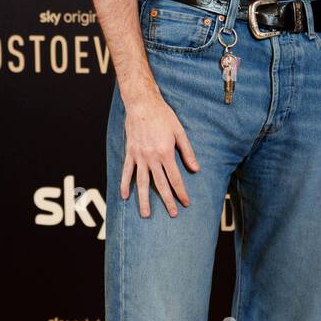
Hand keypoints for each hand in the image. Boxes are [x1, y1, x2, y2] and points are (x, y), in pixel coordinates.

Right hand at [122, 93, 199, 217]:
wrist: (142, 105)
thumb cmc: (163, 116)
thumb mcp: (180, 132)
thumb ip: (187, 152)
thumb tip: (195, 169)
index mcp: (166, 153)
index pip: (175, 178)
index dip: (181, 192)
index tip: (186, 203)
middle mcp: (152, 158)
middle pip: (160, 184)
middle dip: (167, 201)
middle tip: (172, 214)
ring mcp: (139, 156)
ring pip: (142, 183)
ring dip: (144, 200)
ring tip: (146, 214)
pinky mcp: (130, 153)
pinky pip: (126, 172)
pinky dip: (125, 184)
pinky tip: (125, 196)